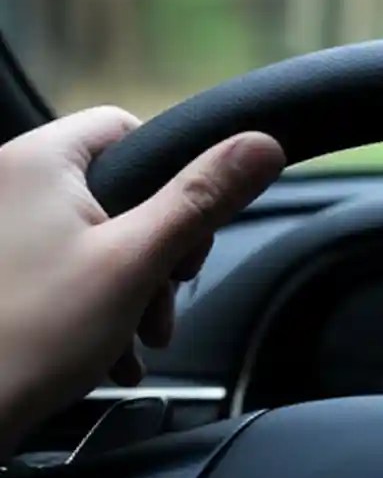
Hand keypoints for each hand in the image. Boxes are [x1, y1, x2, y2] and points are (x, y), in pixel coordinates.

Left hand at [0, 107, 284, 453]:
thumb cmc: (29, 337)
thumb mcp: (137, 261)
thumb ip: (201, 199)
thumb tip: (261, 144)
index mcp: (37, 161)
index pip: (124, 128)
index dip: (169, 177)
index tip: (183, 233)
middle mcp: (6, 183)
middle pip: (115, 190)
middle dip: (156, 251)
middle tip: (164, 293)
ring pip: (93, 236)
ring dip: (133, 286)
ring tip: (139, 336)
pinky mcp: (0, 274)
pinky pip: (60, 268)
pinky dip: (95, 303)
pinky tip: (109, 349)